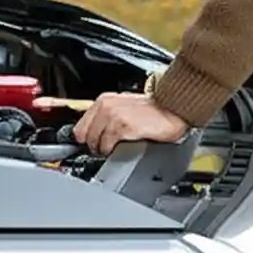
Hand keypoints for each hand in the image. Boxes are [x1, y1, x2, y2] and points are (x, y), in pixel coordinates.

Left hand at [72, 92, 188, 155]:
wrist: (172, 109)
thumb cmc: (152, 110)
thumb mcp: (124, 107)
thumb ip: (106, 116)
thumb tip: (93, 132)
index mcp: (104, 100)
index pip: (80, 126)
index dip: (86, 138)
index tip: (93, 144)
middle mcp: (106, 106)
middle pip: (84, 136)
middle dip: (93, 145)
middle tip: (105, 148)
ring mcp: (113, 116)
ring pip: (93, 142)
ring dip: (102, 149)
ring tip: (115, 148)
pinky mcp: (122, 127)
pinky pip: (106, 146)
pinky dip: (111, 151)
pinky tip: (122, 147)